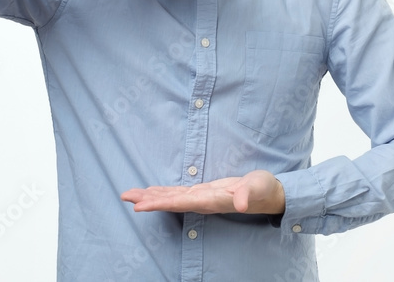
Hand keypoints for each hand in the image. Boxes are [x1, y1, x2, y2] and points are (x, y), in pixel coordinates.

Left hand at [121, 170, 284, 214]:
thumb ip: (248, 195)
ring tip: (130, 194)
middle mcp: (202, 202)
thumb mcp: (258, 188)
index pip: (180, 203)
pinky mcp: (203, 192)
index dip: (159, 204)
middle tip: (124, 196)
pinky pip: (178, 193)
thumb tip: (242, 204)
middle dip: (147, 200)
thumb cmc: (263, 189)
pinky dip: (163, 192)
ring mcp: (201, 198)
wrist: (269, 194)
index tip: (140, 206)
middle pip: (169, 202)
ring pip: (171, 198)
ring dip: (151, 196)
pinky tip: (151, 192)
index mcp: (211, 200)